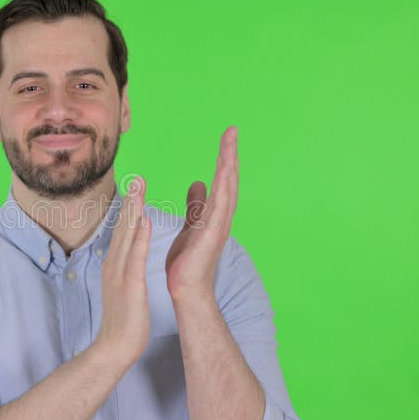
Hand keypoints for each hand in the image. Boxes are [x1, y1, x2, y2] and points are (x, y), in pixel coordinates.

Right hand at [93, 175, 151, 365]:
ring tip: (140, 188)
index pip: (123, 231)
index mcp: (115, 264)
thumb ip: (124, 269)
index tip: (135, 188)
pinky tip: (146, 220)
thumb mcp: (122, 288)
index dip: (129, 208)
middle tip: (137, 177)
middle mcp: (114, 264)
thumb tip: (128, 256)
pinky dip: (141, 237)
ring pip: (127, 236)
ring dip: (134, 211)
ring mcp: (120, 273)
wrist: (113, 348)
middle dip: (130, 202)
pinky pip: (136, 257)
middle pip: (123, 227)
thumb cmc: (123, 321)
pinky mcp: (130, 285)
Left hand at [166, 126, 239, 301]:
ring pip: (226, 191)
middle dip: (230, 155)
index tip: (227, 136)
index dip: (225, 158)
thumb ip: (196, 205)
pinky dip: (221, 190)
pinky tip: (222, 174)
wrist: (186, 288)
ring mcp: (218, 226)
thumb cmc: (188, 261)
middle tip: (232, 130)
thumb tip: (199, 182)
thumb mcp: (191, 225)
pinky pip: (217, 208)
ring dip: (228, 167)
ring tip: (230, 144)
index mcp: (214, 213)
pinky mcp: (211, 236)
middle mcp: (220, 217)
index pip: (222, 180)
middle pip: (228, 180)